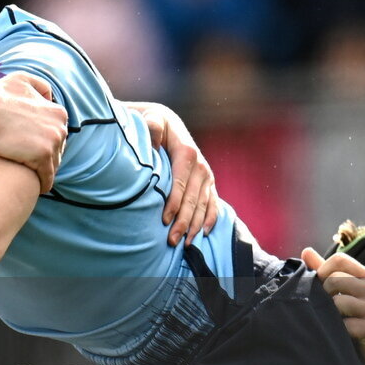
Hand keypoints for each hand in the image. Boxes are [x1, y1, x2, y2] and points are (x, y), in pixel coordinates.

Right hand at [0, 73, 67, 193]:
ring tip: (31, 178)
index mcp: (58, 113)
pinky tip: (35, 188)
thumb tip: (49, 95)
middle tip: (30, 165)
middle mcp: (60, 127)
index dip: (44, 142)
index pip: (56, 134)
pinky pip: (47, 177)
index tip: (32, 150)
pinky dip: (43, 183)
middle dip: (46, 157)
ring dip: (43, 172)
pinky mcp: (42, 157)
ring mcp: (52, 142)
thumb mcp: (20, 81)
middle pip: (57, 150)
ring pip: (53, 165)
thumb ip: (38, 85)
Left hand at [131, 101, 217, 245]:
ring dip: (196, 226)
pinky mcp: (208, 181)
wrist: (165, 120)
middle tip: (171, 241)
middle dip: (183, 221)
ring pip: (203, 205)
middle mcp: (200, 165)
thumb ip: (152, 127)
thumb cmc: (152, 122)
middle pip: (193, 199)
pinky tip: (204, 233)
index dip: (173, 203)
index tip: (163, 220)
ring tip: (185, 244)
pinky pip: (213, 203)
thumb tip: (153, 139)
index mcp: (187, 152)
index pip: (180, 184)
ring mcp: (206, 175)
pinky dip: (210, 218)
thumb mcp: (151, 119)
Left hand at [302, 246, 364, 364]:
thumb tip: (306, 250)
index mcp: (364, 276)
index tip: (320, 283)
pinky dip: (337, 328)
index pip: (339, 259)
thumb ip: (323, 270)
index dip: (323, 269)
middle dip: (323, 293)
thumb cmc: (352, 311)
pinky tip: (341, 330)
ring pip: (338, 301)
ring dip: (329, 311)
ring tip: (334, 317)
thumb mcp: (341, 288)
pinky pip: (344, 323)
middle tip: (326, 304)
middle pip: (335, 280)